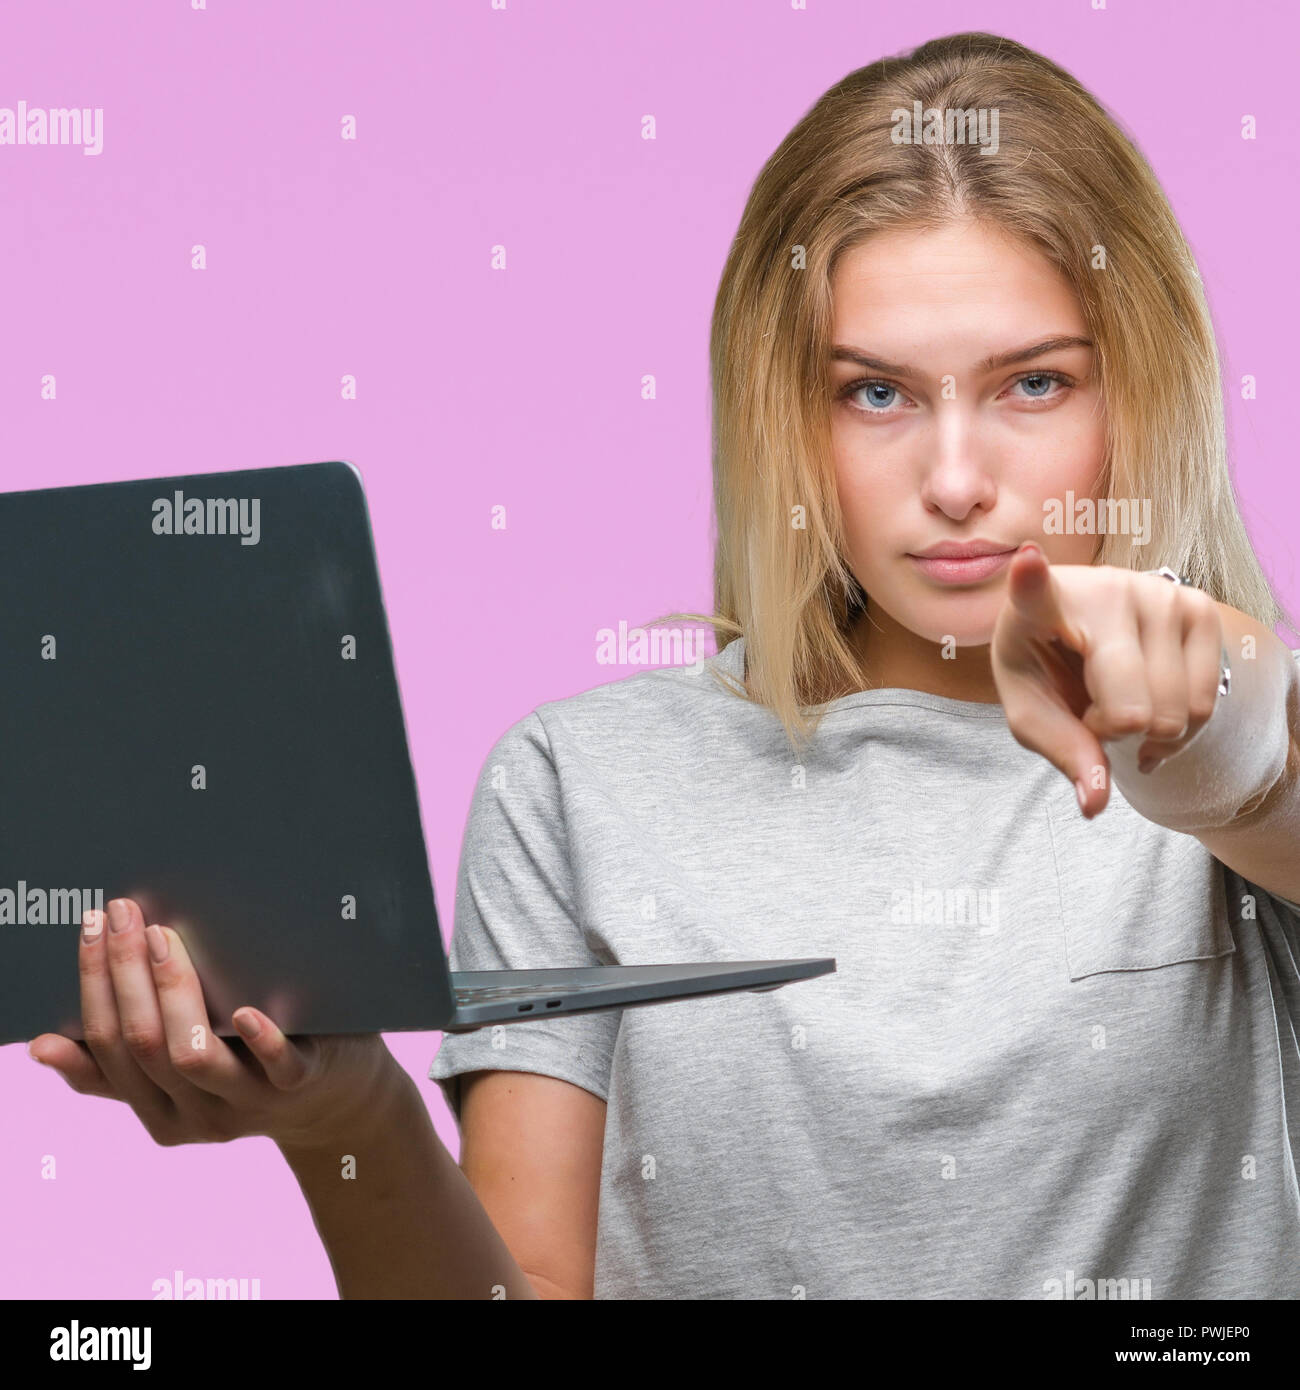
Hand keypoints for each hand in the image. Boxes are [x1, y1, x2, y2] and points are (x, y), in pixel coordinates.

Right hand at [27, 898, 404, 1149]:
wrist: (338, 1101)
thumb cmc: (251, 1069)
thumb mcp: (181, 1074)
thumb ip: (120, 1064)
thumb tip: (39, 1046)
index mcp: (158, 1108)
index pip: (106, 1046)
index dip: (93, 984)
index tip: (90, 925)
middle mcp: (197, 1113)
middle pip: (143, 1044)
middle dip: (124, 972)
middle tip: (123, 910)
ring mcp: (250, 1102)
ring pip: (193, 1055)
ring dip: (173, 991)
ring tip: (163, 936)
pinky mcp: (302, 1084)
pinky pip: (279, 1068)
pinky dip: (262, 1041)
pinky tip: (248, 1011)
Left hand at [990, 544, 1224, 817]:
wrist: (1081, 631)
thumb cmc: (1046, 669)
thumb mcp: (1033, 714)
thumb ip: (1062, 754)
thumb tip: (1095, 804)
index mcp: (1038, 606)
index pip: (1033, 591)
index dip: (1030, 581)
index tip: (1026, 563)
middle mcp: (1104, 590)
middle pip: (1135, 709)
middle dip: (1115, 733)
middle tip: (1092, 710)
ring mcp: (1159, 594)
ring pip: (1178, 712)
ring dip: (1149, 732)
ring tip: (1119, 703)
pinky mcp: (1200, 606)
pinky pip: (1206, 703)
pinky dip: (1179, 727)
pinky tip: (1151, 704)